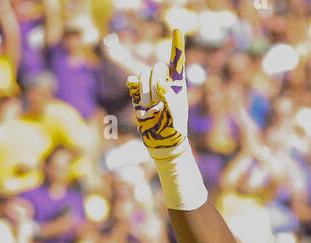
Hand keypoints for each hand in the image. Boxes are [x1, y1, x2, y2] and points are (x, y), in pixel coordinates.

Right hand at [127, 28, 188, 159]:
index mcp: (178, 85)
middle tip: (158, 102)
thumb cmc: (174, 131)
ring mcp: (149, 88)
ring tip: (151, 109)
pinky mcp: (137, 94)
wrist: (163, 144)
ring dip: (146, 93)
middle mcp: (164, 82)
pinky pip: (132, 82)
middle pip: (156, 67)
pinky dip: (133, 88)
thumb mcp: (176, 117)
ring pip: (143, 75)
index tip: (177, 29)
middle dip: (155, 82)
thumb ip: (170, 100)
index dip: (176, 46)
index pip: (177, 62)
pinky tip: (137, 97)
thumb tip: (160, 84)